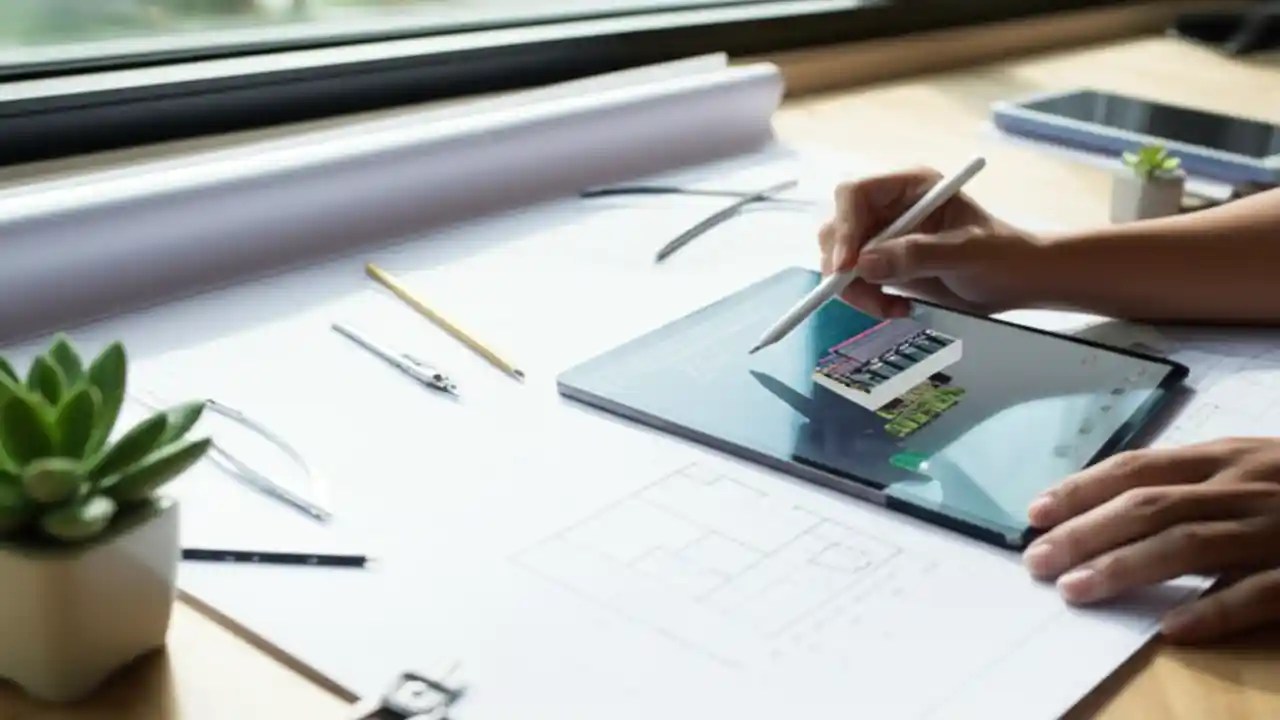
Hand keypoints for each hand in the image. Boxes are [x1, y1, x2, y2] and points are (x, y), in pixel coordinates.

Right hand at [819, 167, 1044, 317]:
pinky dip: (865, 299)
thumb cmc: (1003, 256)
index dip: (844, 227)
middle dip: (843, 266)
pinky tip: (896, 308)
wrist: (1018, 282)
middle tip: (865, 297)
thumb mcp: (966, 253)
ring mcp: (884, 236)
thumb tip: (864, 263)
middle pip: (838, 228)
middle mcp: (890, 207)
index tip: (846, 266)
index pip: (855, 195)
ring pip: (839, 259)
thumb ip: (917, 254)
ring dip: (854, 289)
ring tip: (890, 308)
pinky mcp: (883, 264)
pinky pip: (854, 281)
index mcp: (910, 186)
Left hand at [1023, 437, 1279, 642]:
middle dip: (1086, 532)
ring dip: (1125, 566)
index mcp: (1225, 458)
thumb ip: (1196, 483)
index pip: (1139, 468)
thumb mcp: (1254, 468)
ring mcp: (1277, 529)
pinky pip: (1260, 592)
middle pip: (1150, 506)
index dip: (1082, 490)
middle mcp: (1244, 487)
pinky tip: (1170, 628)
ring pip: (1189, 544)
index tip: (1035, 514)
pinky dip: (1214, 609)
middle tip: (1036, 560)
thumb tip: (1114, 509)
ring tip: (1074, 590)